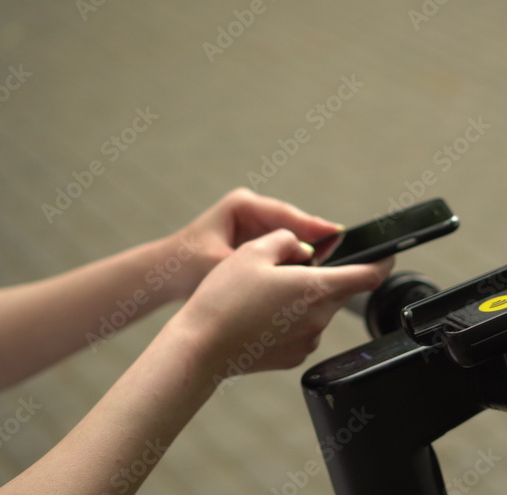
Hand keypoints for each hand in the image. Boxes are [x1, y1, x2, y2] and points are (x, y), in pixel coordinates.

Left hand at [158, 188, 342, 299]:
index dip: (314, 226)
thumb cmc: (185, 266)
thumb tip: (303, 259)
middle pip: (294, 226)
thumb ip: (262, 259)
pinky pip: (282, 252)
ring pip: (290, 240)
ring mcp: (254, 227)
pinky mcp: (255, 244)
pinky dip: (293, 264)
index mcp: (242, 205)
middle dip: (316, 242)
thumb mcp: (223, 263)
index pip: (286, 215)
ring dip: (307, 254)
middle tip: (344, 254)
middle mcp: (251, 212)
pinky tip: (309, 277)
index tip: (338, 233)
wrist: (162, 278)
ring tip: (331, 267)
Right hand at [171, 229, 392, 379]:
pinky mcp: (295, 356)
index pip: (370, 275)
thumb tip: (302, 248)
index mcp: (317, 288)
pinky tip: (261, 317)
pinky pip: (303, 330)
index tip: (388, 254)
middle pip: (339, 291)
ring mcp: (309, 340)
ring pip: (319, 310)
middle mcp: (320, 318)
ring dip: (304, 299)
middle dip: (324, 276)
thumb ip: (287, 241)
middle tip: (288, 269)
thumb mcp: (254, 251)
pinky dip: (291, 320)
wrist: (201, 347)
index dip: (383, 262)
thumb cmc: (224, 298)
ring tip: (264, 295)